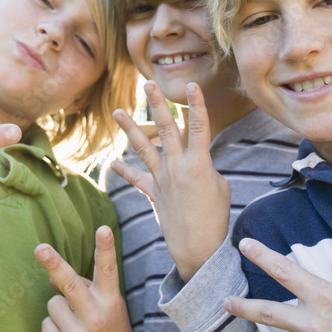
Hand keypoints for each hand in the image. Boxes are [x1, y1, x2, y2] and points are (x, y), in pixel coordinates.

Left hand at [38, 226, 139, 331]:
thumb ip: (82, 287)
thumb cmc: (108, 326)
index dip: (105, 248)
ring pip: (52, 304)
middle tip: (39, 248)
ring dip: (59, 310)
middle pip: (70, 285)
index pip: (108, 270)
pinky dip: (53, 328)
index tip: (103, 229)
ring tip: (76, 323)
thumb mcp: (104, 303)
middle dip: (54, 264)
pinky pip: (45, 325)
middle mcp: (96, 317)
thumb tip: (49, 277)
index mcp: (110, 300)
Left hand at [111, 81, 230, 280]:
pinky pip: (136, 179)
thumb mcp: (219, 187)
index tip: (191, 84)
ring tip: (118, 111)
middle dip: (157, 104)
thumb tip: (194, 162)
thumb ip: (205, 167)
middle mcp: (177, 167)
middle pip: (166, 129)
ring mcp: (161, 179)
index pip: (199, 126)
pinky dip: (124, 172)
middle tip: (149, 84)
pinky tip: (113, 163)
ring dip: (130, 128)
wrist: (197, 246)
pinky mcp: (152, 193)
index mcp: (199, 164)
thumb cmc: (215, 217)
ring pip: (143, 148)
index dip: (196, 103)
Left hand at [223, 238, 331, 331]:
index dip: (262, 256)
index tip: (244, 245)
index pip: (285, 272)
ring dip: (319, 326)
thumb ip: (327, 290)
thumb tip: (314, 303)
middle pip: (270, 314)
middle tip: (225, 302)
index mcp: (324, 298)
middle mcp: (314, 327)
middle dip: (244, 307)